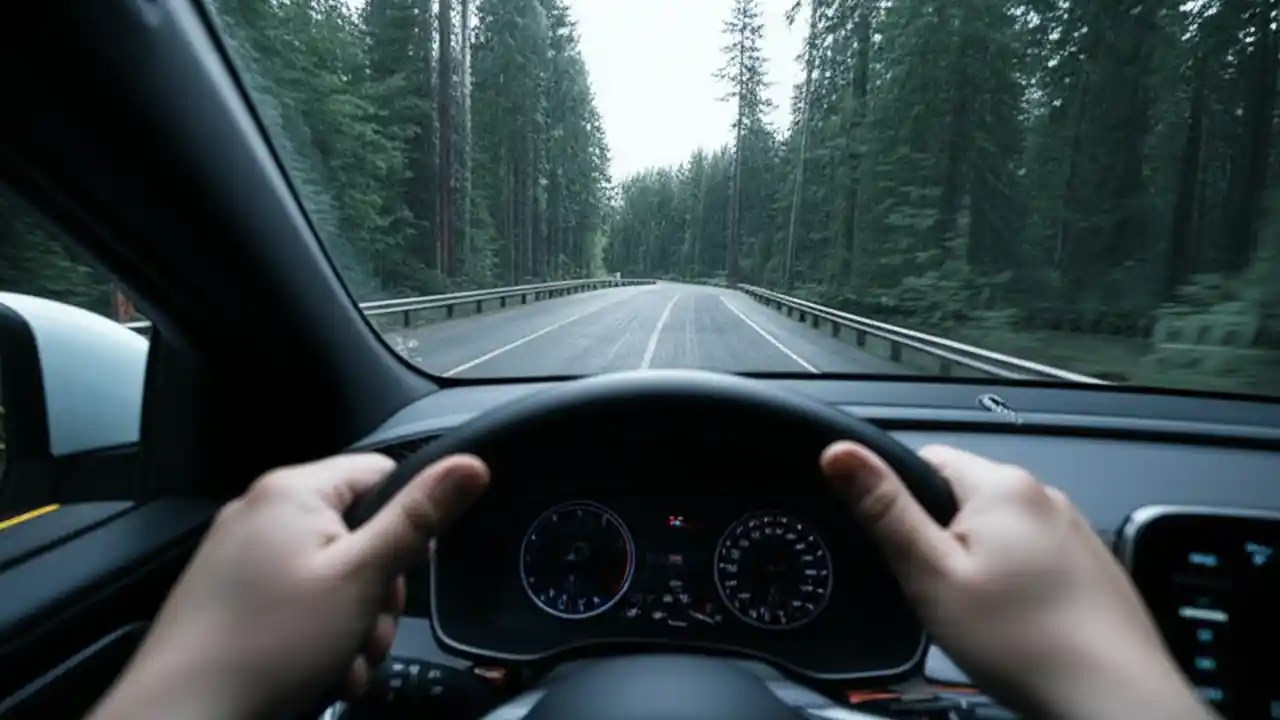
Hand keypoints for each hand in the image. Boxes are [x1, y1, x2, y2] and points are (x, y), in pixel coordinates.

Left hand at [90, 453, 488, 719]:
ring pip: (332, 574)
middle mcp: (261, 512)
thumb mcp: (362, 577)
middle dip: (378, 590)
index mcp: (293, 491)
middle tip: (368, 628)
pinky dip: (319, 632)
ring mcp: (241, 554)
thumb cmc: (265, 646)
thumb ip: (417, 519)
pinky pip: (298, 598)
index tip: (404, 570)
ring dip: (353, 621)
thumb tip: (469, 465)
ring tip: (341, 659)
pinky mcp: (231, 594)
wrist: (182, 714)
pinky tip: (318, 667)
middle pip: (359, 532)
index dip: (407, 523)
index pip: (382, 475)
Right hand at [820, 442, 1213, 719]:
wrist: (1113, 700)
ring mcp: (1073, 529)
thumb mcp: (931, 575)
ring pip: (999, 531)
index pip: (925, 459)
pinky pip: (1033, 557)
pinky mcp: (1090, 563)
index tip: (904, 549)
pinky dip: (1018, 583)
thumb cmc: (1025, 643)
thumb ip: (884, 510)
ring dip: (981, 562)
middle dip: (943, 539)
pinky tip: (1019, 622)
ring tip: (985, 615)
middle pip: (963, 498)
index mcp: (1001, 485)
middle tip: (944, 593)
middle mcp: (1044, 495)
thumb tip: (840, 452)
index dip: (900, 504)